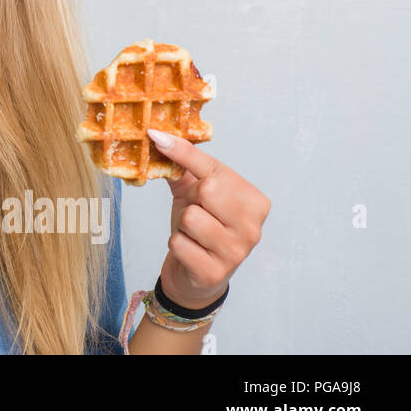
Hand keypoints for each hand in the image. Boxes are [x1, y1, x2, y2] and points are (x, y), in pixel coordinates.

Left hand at [148, 129, 270, 309]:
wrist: (196, 274)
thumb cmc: (200, 227)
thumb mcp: (194, 193)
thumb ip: (183, 166)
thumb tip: (160, 138)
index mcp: (254, 201)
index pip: (214, 168)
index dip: (182, 152)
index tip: (156, 136)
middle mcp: (253, 227)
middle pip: (205, 190)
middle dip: (190, 198)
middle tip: (195, 210)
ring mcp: (237, 252)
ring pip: (190, 218)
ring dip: (181, 225)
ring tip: (192, 233)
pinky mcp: (215, 273)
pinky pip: (179, 243)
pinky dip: (176, 244)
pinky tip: (190, 251)